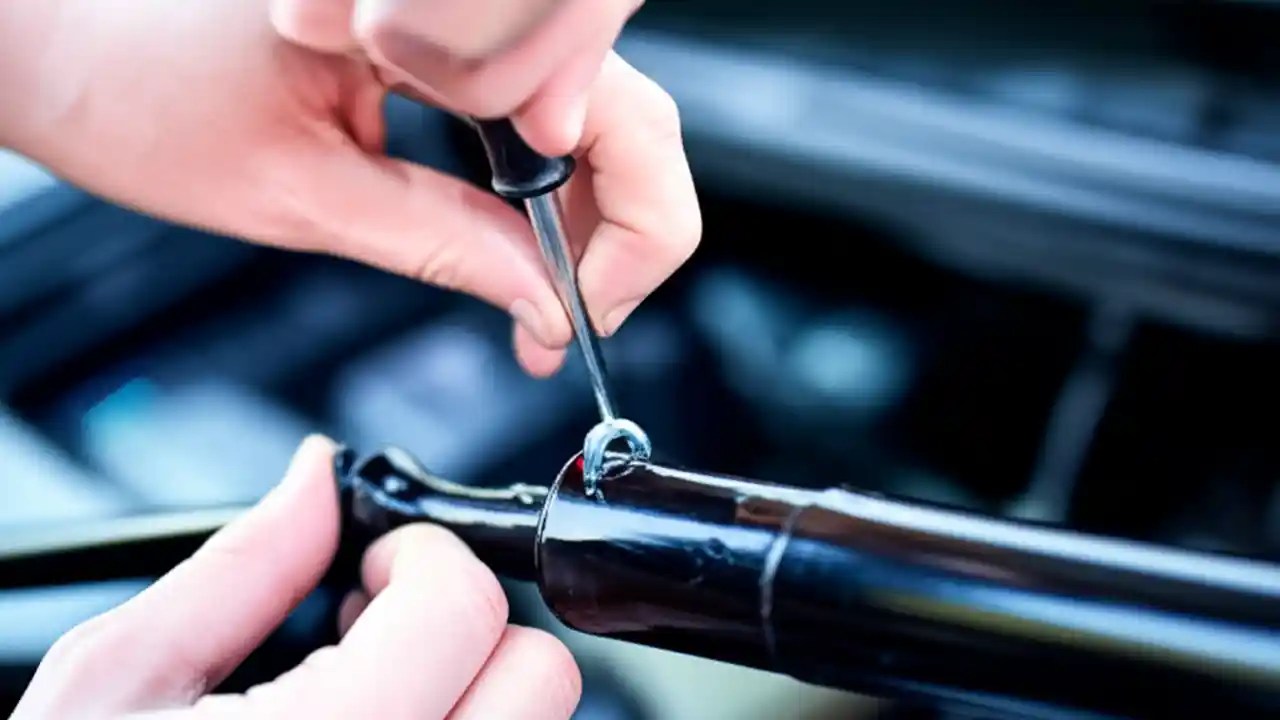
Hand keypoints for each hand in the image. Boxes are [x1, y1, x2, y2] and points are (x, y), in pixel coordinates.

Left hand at [0, 0, 699, 375]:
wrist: (51, 38)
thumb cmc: (128, 80)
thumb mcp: (299, 193)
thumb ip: (441, 241)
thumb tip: (544, 301)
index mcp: (428, 9)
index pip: (612, 113)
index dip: (632, 228)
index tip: (589, 311)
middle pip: (621, 108)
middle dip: (623, 225)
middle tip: (571, 314)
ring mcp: (451, 10)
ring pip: (588, 108)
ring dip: (587, 207)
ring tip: (541, 289)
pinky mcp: (434, 32)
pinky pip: (529, 103)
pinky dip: (540, 179)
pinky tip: (515, 233)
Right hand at [10, 436, 581, 718]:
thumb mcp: (117, 679)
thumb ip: (242, 567)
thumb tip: (314, 479)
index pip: (464, 607)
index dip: (423, 557)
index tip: (378, 563)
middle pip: (539, 676)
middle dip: (466, 621)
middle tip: (382, 624)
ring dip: (469, 686)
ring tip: (369, 690)